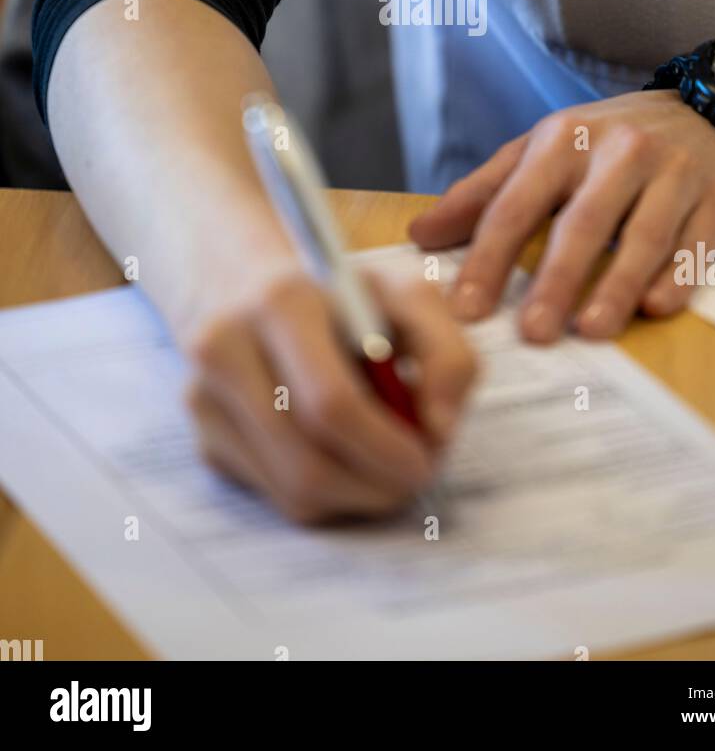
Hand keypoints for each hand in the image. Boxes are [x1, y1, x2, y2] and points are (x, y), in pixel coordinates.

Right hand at [182, 268, 476, 523]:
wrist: (245, 283)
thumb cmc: (339, 294)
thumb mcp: (406, 296)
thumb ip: (446, 352)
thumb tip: (440, 428)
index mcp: (281, 302)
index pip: (330, 403)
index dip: (386, 447)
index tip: (427, 457)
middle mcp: (227, 350)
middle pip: (308, 464)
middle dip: (377, 485)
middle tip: (416, 474)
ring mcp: (205, 400)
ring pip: (292, 492)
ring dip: (356, 495)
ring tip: (387, 463)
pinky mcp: (204, 439)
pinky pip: (276, 495)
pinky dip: (325, 491)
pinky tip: (344, 454)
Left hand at [410, 90, 714, 341]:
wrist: (710, 112)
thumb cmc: (609, 143)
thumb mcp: (542, 152)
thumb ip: (483, 194)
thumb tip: (421, 236)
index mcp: (565, 139)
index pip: (517, 204)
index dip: (489, 257)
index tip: (467, 308)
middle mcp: (621, 151)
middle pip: (582, 223)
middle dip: (555, 281)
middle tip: (533, 333)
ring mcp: (675, 172)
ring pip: (643, 236)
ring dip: (616, 286)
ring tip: (591, 331)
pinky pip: (696, 243)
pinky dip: (677, 276)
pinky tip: (656, 306)